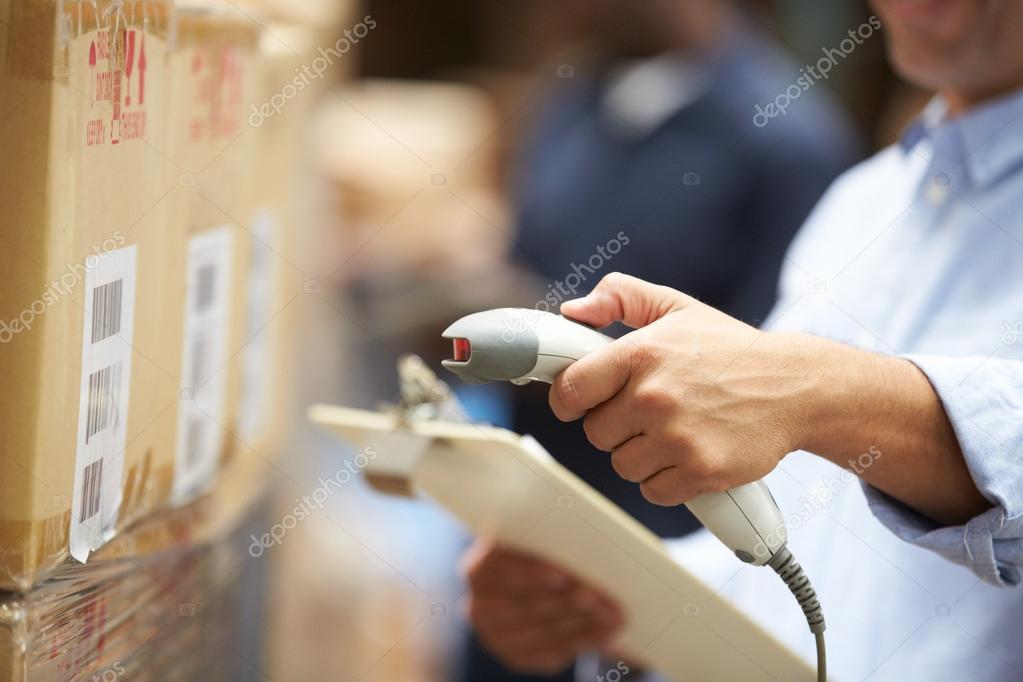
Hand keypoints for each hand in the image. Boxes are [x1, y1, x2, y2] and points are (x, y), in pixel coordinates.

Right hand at [460, 539, 623, 674]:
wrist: (534, 583)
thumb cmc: (540, 550)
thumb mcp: (538, 539)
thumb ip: (548, 539)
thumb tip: (585, 543)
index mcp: (478, 568)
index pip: (496, 569)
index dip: (529, 573)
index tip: (562, 575)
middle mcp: (479, 606)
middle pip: (523, 605)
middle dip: (565, 601)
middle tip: (597, 596)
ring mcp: (496, 637)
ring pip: (542, 631)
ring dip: (581, 621)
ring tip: (610, 613)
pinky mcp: (519, 656)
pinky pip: (554, 652)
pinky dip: (585, 639)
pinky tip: (606, 629)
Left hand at [549, 273, 818, 505]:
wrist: (796, 388)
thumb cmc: (731, 350)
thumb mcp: (676, 307)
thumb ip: (620, 297)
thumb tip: (573, 311)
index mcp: (640, 353)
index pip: (570, 390)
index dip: (570, 399)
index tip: (580, 402)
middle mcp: (654, 396)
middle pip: (596, 433)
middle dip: (616, 426)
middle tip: (648, 412)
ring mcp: (676, 437)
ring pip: (623, 465)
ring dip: (642, 454)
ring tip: (674, 431)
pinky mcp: (699, 471)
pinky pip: (654, 491)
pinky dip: (667, 480)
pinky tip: (689, 454)